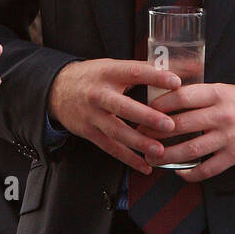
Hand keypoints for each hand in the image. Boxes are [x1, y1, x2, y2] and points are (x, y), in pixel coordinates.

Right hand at [48, 59, 180, 171]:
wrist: (57, 90)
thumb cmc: (93, 77)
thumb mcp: (112, 67)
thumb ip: (141, 71)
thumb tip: (178, 70)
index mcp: (108, 72)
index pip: (133, 72)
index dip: (155, 76)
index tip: (176, 82)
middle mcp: (98, 94)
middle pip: (123, 107)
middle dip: (147, 117)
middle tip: (169, 125)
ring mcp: (92, 115)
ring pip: (116, 131)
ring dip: (139, 143)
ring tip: (160, 151)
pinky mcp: (89, 132)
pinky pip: (110, 148)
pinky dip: (128, 159)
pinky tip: (145, 166)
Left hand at [155, 82, 234, 181]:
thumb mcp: (225, 89)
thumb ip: (200, 95)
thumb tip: (168, 98)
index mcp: (217, 94)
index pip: (181, 97)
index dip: (159, 104)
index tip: (145, 109)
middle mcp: (221, 115)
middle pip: (180, 124)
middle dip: (155, 132)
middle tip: (141, 135)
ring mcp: (228, 137)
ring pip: (189, 149)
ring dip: (167, 155)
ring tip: (153, 157)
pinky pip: (207, 169)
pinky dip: (190, 173)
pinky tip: (179, 172)